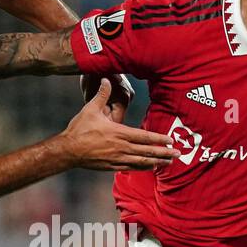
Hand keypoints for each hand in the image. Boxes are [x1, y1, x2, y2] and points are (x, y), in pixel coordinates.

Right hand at [58, 78, 173, 170]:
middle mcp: (121, 148)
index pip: (144, 136)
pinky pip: (131, 167)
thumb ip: (102, 95)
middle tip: (178, 154)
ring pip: (142, 162)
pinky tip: (151, 167)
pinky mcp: (112, 166)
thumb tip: (108, 79)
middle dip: (164, 153)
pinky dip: (143, 167)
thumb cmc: (79, 129)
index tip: (171, 140)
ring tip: (169, 163)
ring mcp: (117, 158)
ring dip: (157, 162)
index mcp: (119, 133)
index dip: (159, 139)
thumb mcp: (90, 109)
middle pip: (147, 151)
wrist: (68, 151)